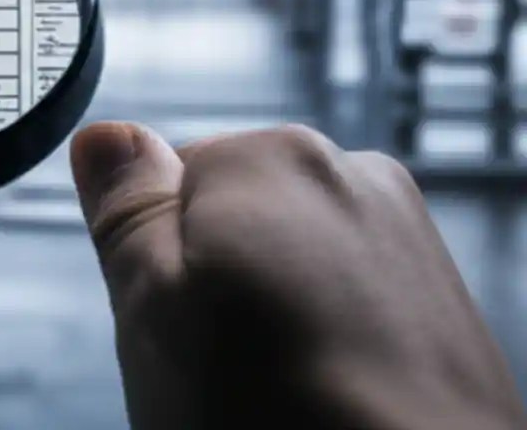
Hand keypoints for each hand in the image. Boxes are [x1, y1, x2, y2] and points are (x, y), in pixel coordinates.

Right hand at [71, 123, 525, 429]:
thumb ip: (126, 207)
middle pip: (230, 214)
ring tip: (274, 383)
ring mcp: (403, 235)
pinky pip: (343, 298)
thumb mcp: (154, 305)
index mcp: (270, 157)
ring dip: (271, 313)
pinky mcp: (437, 299)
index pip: (164, 182)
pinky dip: (326, 338)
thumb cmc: (280, 416)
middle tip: (217, 359)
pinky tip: (323, 391)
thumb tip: (103, 138)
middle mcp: (350, 174)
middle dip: (216, 280)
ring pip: (288, 259)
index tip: (175, 316)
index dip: (155, 260)